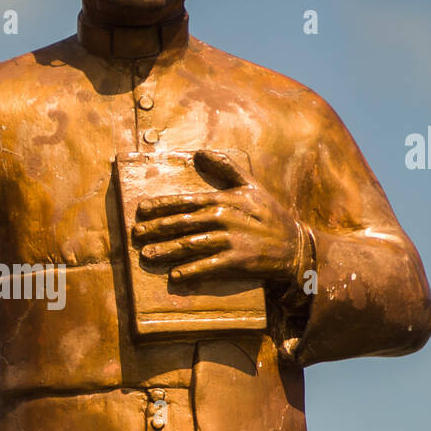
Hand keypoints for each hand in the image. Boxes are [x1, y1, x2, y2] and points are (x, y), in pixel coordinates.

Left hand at [132, 149, 300, 287]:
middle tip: (136, 235)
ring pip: (192, 244)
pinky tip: (174, 276)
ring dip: (167, 251)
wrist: (295, 245)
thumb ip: (227, 168)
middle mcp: (224, 218)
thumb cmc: (270, 215)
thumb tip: (201, 153)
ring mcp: (231, 240)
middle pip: (184, 223)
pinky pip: (209, 266)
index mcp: (224, 200)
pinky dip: (191, 271)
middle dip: (157, 228)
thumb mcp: (251, 186)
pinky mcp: (237, 260)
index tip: (141, 210)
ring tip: (147, 256)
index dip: (163, 206)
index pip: (187, 201)